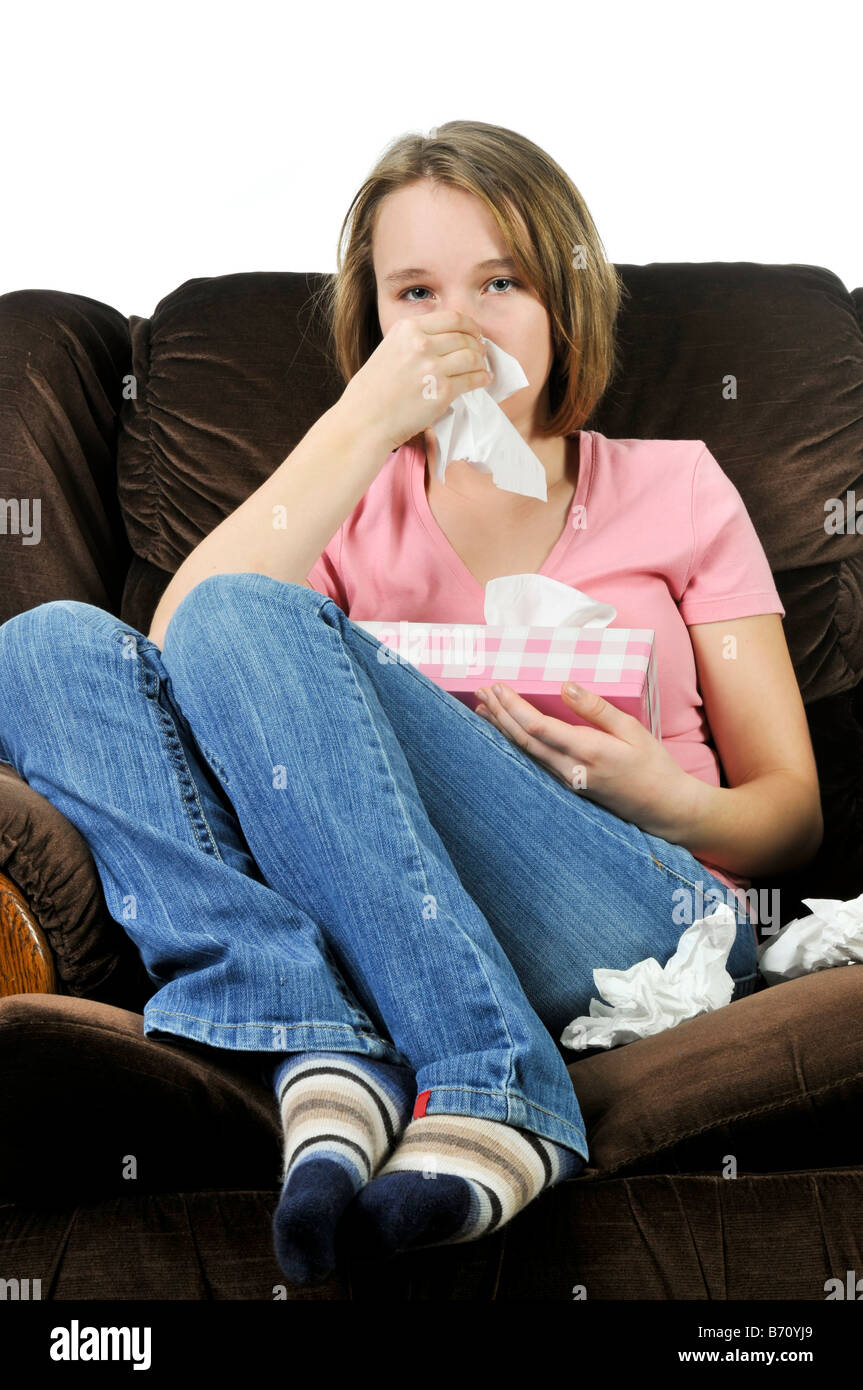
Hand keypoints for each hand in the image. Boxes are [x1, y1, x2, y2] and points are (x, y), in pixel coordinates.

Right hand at [340, 310, 492, 454]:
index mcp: (408, 329)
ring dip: (481, 362)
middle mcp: (421, 344)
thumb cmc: (373, 390)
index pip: (452, 318)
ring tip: (481, 367)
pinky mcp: (442, 392)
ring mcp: (433, 368)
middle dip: (477, 344)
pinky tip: (484, 379)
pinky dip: (482, 379)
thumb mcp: (389, 349)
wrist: (364, 420)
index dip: (469, 325)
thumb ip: (414, 340)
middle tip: (481, 351)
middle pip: (464, 337)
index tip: (474, 332)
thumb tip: (445, 339)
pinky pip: (472, 380)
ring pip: (472, 357)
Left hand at [474, 680, 698, 841]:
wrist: (663, 807)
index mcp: (587, 750)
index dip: (512, 706)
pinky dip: (516, 741)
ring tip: (483, 707)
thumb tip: (566, 686)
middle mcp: (569, 768)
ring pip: (525, 751)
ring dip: (502, 728)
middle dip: (499, 713)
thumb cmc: (653, 766)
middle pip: (523, 739)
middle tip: (480, 689)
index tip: (497, 685)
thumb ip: (597, 708)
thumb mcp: (632, 730)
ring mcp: (566, 779)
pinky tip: (507, 731)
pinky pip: (534, 759)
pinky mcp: (567, 784)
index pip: (537, 726)